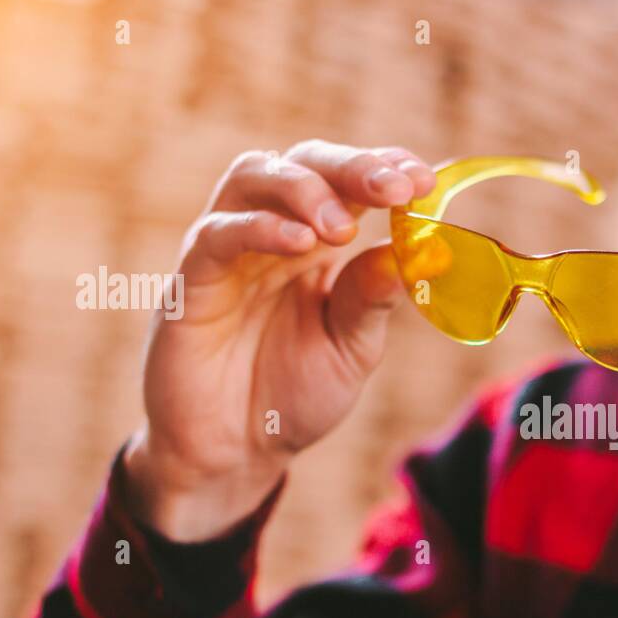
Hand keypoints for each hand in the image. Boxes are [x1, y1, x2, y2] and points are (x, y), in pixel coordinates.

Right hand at [125, 141, 435, 539]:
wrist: (236, 455)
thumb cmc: (294, 396)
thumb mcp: (351, 348)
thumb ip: (374, 298)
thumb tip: (425, 250)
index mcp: (319, 246)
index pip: (350, 184)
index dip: (386, 168)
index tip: (427, 179)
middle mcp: (273, 235)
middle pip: (305, 163)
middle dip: (354, 166)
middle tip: (397, 186)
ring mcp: (229, 252)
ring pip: (254, 177)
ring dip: (304, 188)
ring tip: (343, 226)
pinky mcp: (191, 282)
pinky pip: (217, 235)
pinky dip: (259, 229)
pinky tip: (300, 245)